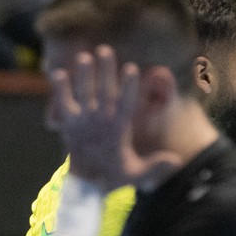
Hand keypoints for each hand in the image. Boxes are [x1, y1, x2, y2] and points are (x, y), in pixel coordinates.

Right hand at [47, 46, 179, 189]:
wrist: (90, 184)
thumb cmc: (114, 177)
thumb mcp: (135, 174)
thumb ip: (154, 166)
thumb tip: (176, 160)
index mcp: (120, 126)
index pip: (126, 102)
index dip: (128, 87)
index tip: (131, 69)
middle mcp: (104, 116)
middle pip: (105, 89)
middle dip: (106, 70)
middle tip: (105, 50)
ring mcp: (87, 118)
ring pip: (86, 91)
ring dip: (85, 75)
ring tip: (84, 57)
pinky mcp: (70, 123)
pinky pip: (65, 103)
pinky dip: (61, 90)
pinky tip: (59, 74)